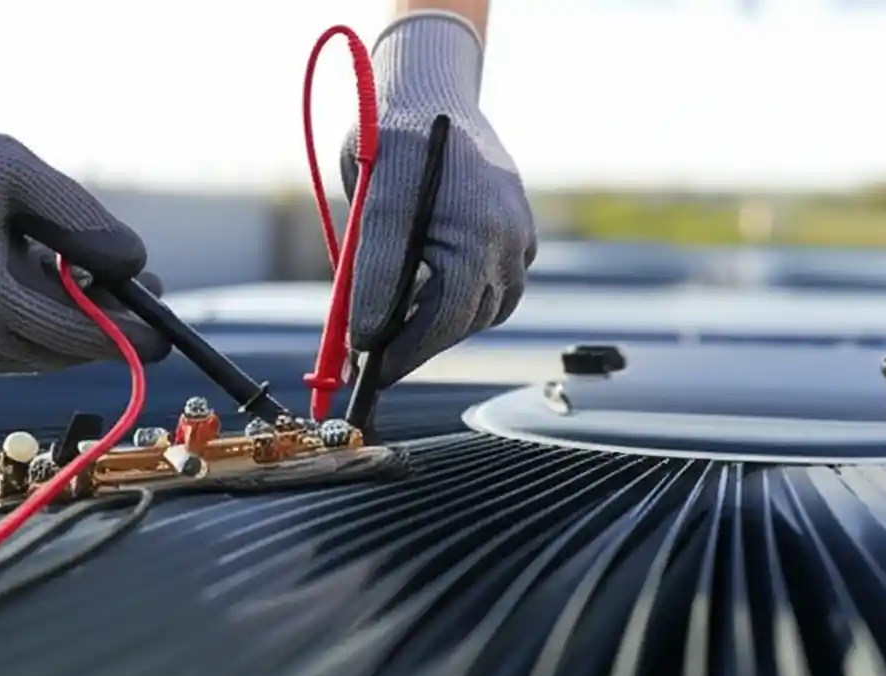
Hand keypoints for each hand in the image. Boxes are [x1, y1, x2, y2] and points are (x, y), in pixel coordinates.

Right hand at [0, 128, 169, 371]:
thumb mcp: (13, 172)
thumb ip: (78, 217)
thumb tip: (135, 264)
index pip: (70, 332)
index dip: (124, 337)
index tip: (165, 336)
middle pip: (62, 349)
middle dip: (113, 327)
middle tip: (151, 293)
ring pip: (42, 351)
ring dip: (85, 325)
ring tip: (117, 283)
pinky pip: (18, 343)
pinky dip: (52, 322)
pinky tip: (71, 282)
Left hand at [340, 11, 535, 386]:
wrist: (432, 93)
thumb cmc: (392, 139)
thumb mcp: (371, 203)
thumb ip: (370, 273)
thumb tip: (362, 338)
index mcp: (476, 231)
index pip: (444, 318)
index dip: (406, 352)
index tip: (372, 372)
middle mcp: (507, 237)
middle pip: (468, 318)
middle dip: (420, 340)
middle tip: (376, 354)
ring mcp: (520, 234)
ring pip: (487, 306)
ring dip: (443, 320)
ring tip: (400, 321)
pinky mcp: (522, 232)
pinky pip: (499, 285)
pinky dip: (466, 295)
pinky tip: (431, 286)